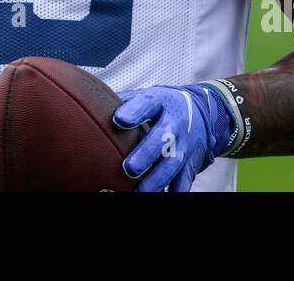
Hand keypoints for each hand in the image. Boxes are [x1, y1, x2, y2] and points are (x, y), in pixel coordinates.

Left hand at [112, 83, 233, 191]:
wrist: (200, 111)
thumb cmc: (160, 106)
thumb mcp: (145, 96)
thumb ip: (122, 101)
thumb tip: (92, 106)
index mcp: (159, 102)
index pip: (146, 103)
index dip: (134, 111)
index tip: (118, 120)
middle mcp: (174, 122)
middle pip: (162, 137)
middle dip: (146, 153)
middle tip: (129, 168)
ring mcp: (184, 143)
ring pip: (173, 163)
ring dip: (158, 179)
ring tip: (141, 191)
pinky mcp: (190, 162)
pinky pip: (184, 179)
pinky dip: (176, 191)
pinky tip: (163, 197)